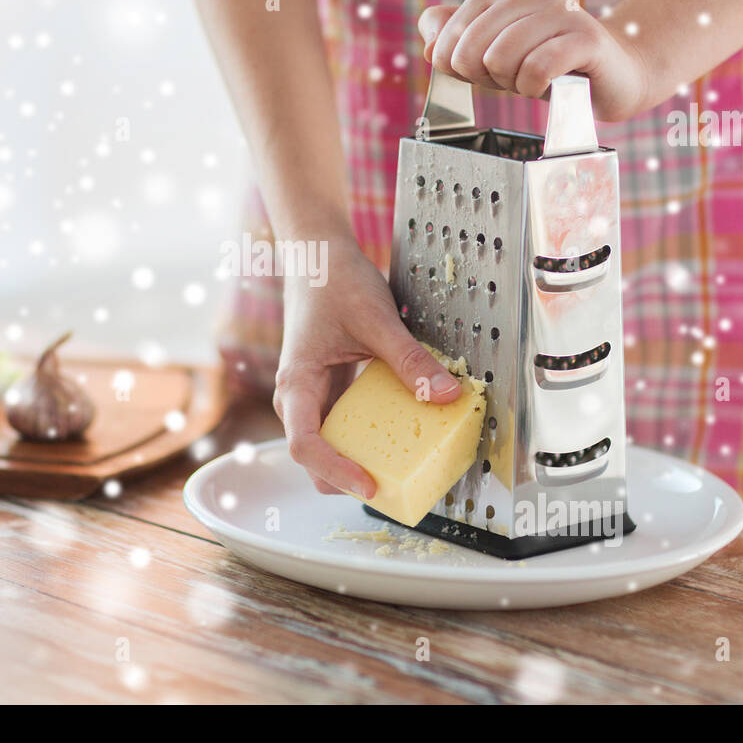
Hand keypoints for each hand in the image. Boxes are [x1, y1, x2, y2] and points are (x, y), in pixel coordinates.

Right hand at [273, 233, 463, 496]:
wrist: (319, 254)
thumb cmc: (334, 281)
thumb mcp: (377, 321)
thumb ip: (410, 361)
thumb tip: (447, 395)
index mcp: (296, 384)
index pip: (304, 445)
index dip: (335, 472)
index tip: (370, 485)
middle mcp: (297, 398)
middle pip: (314, 457)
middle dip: (349, 478)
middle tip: (396, 487)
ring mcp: (312, 396)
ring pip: (328, 446)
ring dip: (359, 460)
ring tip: (402, 467)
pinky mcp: (328, 390)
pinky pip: (344, 426)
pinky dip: (368, 437)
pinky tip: (400, 435)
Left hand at [418, 0, 651, 121]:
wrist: (609, 76)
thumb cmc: (543, 63)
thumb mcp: (488, 54)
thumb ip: (451, 40)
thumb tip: (429, 44)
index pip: (445, 45)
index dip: (464, 72)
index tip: (494, 69)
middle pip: (469, 54)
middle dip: (488, 79)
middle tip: (518, 75)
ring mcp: (556, 9)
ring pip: (499, 60)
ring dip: (515, 84)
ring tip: (538, 76)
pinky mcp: (584, 36)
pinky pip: (535, 69)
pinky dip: (535, 88)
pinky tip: (551, 84)